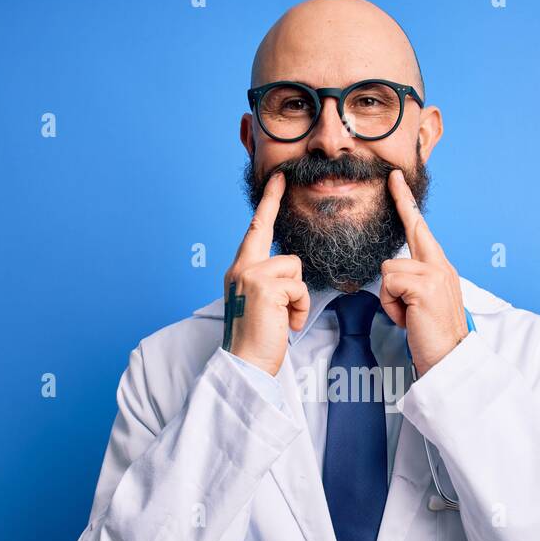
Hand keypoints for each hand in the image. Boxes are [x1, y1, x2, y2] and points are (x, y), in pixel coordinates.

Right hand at [224, 171, 309, 375]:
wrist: (245, 364)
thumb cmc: (258, 339)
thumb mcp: (260, 303)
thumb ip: (268, 281)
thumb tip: (289, 270)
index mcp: (239, 271)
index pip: (255, 231)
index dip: (267, 205)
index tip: (276, 181)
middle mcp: (240, 268)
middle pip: (269, 234)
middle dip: (272, 202)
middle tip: (281, 176)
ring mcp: (250, 275)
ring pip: (294, 267)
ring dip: (298, 296)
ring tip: (285, 317)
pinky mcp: (265, 286)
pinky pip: (299, 286)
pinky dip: (300, 307)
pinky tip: (287, 323)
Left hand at [380, 169, 467, 375]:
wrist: (451, 359)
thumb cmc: (434, 336)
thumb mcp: (426, 303)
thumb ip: (414, 283)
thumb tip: (394, 276)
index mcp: (441, 268)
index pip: (421, 231)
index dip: (408, 205)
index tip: (397, 182)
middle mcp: (441, 265)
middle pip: (414, 227)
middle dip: (401, 201)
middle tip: (392, 177)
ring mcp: (434, 273)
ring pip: (389, 268)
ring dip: (389, 296)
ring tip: (407, 315)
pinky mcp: (424, 286)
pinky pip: (388, 284)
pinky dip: (390, 305)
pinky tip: (407, 318)